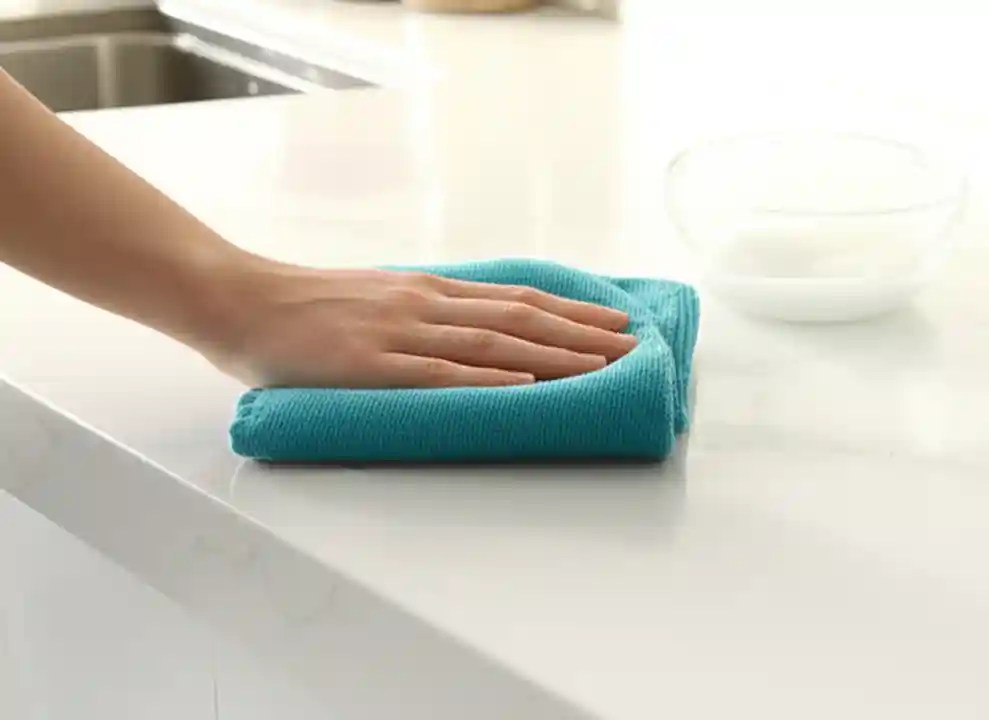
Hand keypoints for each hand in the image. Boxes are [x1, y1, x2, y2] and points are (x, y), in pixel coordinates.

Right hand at [205, 263, 635, 387]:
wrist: (239, 298)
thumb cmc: (305, 306)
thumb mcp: (377, 297)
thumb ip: (423, 313)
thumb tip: (474, 330)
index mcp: (428, 291)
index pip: (517, 300)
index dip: (572, 313)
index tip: (615, 323)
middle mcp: (426, 304)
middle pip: (521, 319)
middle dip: (582, 334)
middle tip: (632, 347)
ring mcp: (400, 333)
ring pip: (494, 345)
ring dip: (555, 356)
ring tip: (603, 367)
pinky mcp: (371, 365)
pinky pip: (439, 374)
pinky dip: (488, 380)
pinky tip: (527, 386)